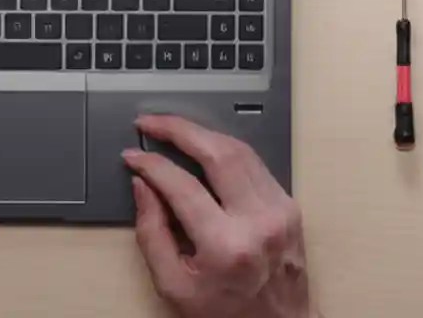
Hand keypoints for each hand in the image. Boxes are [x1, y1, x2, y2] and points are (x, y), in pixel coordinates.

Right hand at [124, 115, 308, 317]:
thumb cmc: (225, 314)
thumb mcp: (173, 285)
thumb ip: (152, 233)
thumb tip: (143, 186)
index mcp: (226, 246)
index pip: (181, 186)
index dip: (152, 164)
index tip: (133, 156)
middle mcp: (259, 223)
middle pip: (218, 153)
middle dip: (179, 129)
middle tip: (151, 122)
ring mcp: (280, 212)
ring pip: (241, 151)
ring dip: (204, 134)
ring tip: (174, 129)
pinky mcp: (289, 208)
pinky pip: (256, 164)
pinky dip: (227, 150)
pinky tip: (206, 148)